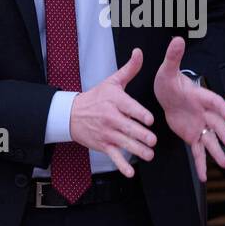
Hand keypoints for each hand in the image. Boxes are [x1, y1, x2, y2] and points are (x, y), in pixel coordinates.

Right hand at [69, 48, 156, 177]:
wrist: (72, 114)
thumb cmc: (96, 97)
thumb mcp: (112, 81)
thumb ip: (129, 69)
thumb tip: (139, 53)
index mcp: (115, 101)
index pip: (129, 108)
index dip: (140, 115)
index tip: (150, 121)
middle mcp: (111, 118)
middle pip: (128, 128)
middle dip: (142, 136)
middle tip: (152, 141)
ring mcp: (107, 133)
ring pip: (124, 143)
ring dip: (138, 151)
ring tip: (149, 155)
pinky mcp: (103, 145)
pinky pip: (114, 156)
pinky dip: (122, 165)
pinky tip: (130, 172)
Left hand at [153, 36, 224, 181]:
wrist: (166, 94)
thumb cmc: (169, 81)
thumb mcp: (167, 69)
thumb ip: (174, 56)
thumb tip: (177, 39)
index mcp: (200, 96)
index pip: (213, 100)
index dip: (220, 106)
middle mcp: (204, 112)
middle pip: (217, 124)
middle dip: (224, 133)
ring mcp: (200, 126)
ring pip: (211, 140)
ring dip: (217, 151)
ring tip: (224, 162)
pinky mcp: (192, 136)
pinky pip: (198, 151)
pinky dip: (202, 163)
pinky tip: (205, 176)